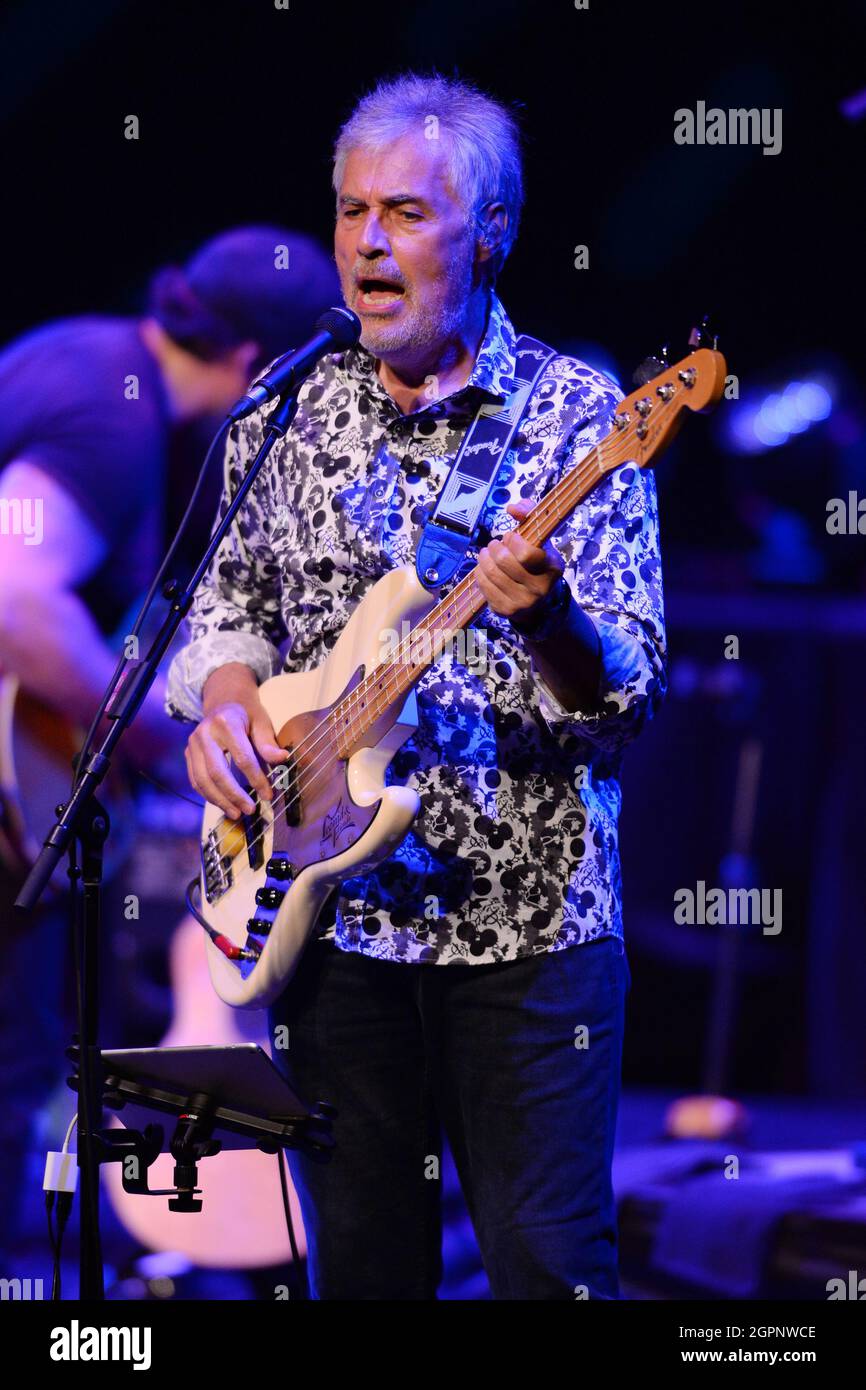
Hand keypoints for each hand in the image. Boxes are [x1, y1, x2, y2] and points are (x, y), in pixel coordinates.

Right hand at [185, 697, 287, 819]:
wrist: (223, 702)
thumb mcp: (261, 722)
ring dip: (220, 800)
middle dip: (234, 795)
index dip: (256, 778)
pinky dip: (209, 795)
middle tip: (250, 810)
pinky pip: (195, 780)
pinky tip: (224, 804)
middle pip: (217, 772)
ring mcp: (192, 744)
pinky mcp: (188, 754)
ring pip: (202, 780)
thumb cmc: (246, 714)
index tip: (268, 794)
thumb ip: (268, 742)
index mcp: (226, 722)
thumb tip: (282, 759)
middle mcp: (204, 733)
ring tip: (237, 813)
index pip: (242, 757)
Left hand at [476, 498, 564, 627]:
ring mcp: (521, 602)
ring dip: (484, 558)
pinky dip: (480, 573)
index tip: (510, 536)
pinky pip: (484, 586)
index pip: (526, 554)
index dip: (513, 541)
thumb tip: (512, 507)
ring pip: (492, 574)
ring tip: (486, 553)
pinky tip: (484, 568)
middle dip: (494, 547)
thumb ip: (530, 516)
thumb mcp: (540, 541)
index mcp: (551, 569)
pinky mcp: (505, 610)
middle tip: (494, 544)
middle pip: (504, 562)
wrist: (539, 603)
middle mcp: (539, 589)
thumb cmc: (537, 564)